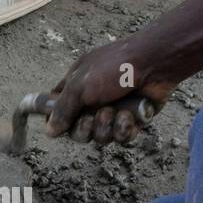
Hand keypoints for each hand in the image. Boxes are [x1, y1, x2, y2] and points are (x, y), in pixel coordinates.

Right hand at [46, 36, 177, 144]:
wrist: (154, 65)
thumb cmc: (114, 68)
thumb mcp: (80, 85)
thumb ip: (62, 109)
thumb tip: (48, 130)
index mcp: (76, 87)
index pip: (57, 111)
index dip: (58, 122)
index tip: (61, 126)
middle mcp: (92, 101)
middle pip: (78, 131)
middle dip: (85, 129)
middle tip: (93, 118)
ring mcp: (112, 111)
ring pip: (100, 137)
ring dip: (106, 127)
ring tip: (115, 111)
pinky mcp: (131, 120)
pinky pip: (121, 137)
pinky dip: (125, 128)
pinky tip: (130, 115)